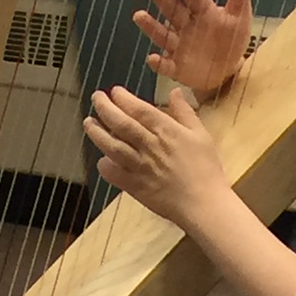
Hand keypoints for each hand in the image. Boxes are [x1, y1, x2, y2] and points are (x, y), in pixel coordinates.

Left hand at [83, 86, 228, 227]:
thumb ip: (185, 112)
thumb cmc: (206, 168)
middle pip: (121, 123)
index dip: (123, 98)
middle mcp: (149, 145)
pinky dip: (104, 165)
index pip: (139, 109)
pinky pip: (113, 174)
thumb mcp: (201, 135)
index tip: (114, 91)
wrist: (203, 203)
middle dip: (104, 108)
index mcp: (166, 131)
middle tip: (96, 98)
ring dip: (97, 133)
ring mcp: (140, 166)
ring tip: (89, 123)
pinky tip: (101, 160)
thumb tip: (174, 91)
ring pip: (112, 146)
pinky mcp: (135, 186)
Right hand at [133, 0, 252, 95]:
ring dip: (151, 26)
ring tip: (139, 15)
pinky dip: (159, 63)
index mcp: (202, 11)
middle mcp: (186, 26)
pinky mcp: (176, 67)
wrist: (228, 72)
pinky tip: (152, 58)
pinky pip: (166, 65)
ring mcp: (179, 46)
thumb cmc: (231, 40)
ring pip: (163, 34)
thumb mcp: (240, 16)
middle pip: (172, 9)